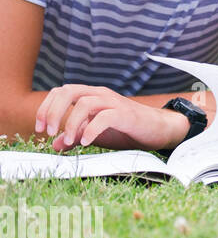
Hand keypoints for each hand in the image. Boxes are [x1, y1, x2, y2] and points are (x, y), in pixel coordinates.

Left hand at [34, 85, 190, 151]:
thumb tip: (55, 145)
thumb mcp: (94, 133)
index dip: (45, 108)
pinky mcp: (126, 114)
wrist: (157, 130)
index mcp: (91, 95)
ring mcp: (114, 103)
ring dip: (71, 123)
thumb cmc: (125, 129)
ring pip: (85, 103)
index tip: (39, 129)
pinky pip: (104, 117)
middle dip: (53, 112)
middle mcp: (101, 94)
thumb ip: (75, 136)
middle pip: (69, 91)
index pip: (61, 92)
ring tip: (70, 141)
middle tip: (48, 132)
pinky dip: (91, 130)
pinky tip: (86, 142)